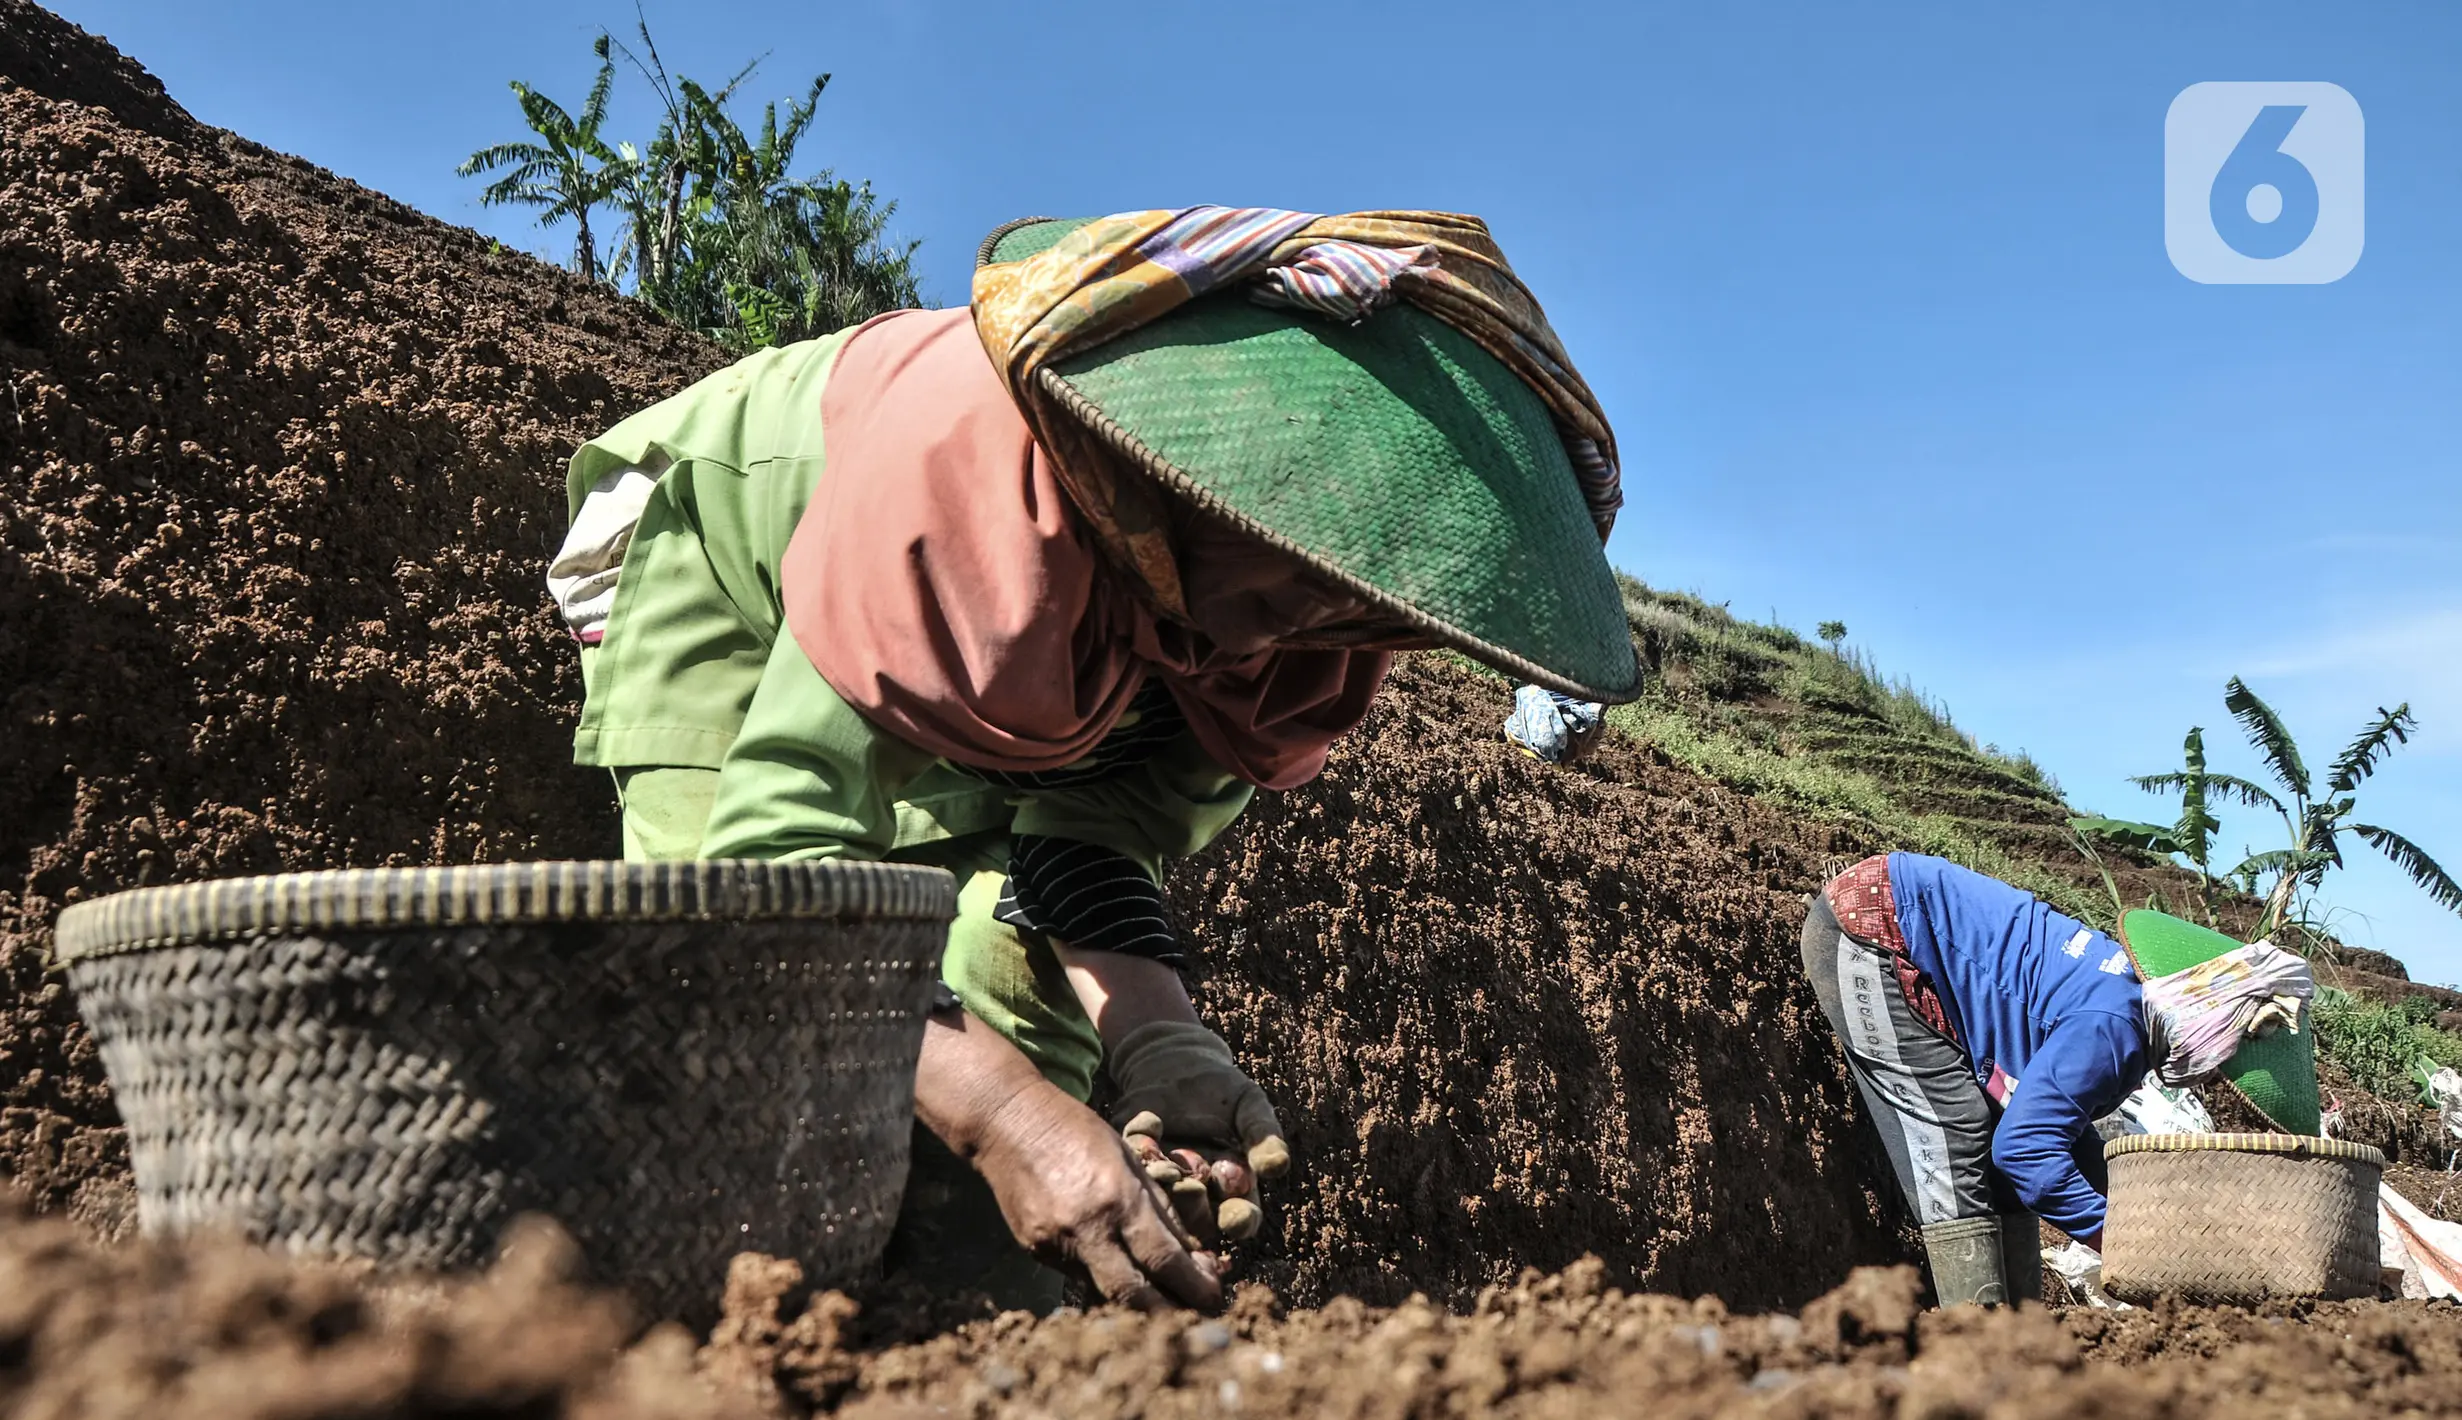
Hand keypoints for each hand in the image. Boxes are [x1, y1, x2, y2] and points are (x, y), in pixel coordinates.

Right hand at [971, 1078, 1223, 1310]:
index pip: (1164, 1259)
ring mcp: (1055, 1244)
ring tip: (1160, 1295)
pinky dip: (1101, 1274)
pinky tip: (1112, 1261)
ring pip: (1103, 1290)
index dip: (1194, 1285)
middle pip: (1132, 1295)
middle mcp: (1086, 1228)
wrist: (1007, 1122)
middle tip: (1191, 1315)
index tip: (1214, 1296)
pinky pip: (1077, 1274)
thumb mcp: (1128, 1157)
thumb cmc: (1076, 1130)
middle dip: (1167, 1313)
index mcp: (1118, 1198)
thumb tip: (1189, 1252)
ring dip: (1135, 1298)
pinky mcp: (1035, 1250)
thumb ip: (1158, 1207)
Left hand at [1105, 1021, 1289, 1242]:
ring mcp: (1162, 1180)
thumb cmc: (1223, 1090)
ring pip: (1163, 1200)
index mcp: (1232, 1189)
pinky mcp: (1133, 1161)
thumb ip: (1262, 1135)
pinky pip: (1135, 1164)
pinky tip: (1152, 1123)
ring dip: (1165, 1186)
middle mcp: (1196, 1193)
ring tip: (1168, 1163)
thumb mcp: (1248, 1106)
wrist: (1178, 1063)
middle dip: (1197, 1209)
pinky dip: (1142, 1147)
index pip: (1241, 1216)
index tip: (1237, 1218)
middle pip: (1199, 1219)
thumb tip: (1277, 1167)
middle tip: (1195, 1187)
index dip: (1240, 1220)